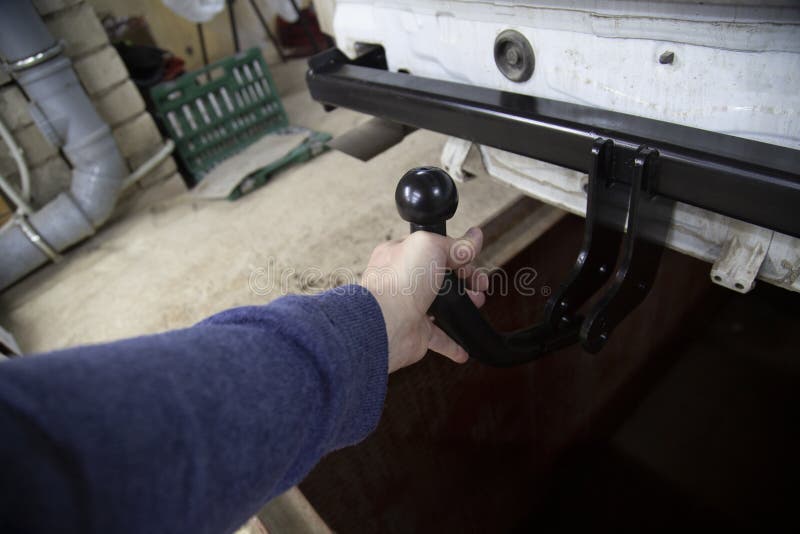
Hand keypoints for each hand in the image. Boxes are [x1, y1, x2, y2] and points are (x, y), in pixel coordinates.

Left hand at [361, 227, 487, 372]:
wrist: (387, 323)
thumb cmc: (400, 282)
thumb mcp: (431, 247)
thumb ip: (455, 244)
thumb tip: (475, 236)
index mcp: (402, 254)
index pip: (434, 250)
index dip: (456, 254)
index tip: (473, 260)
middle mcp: (404, 280)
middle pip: (442, 277)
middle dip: (466, 280)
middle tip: (480, 284)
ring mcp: (410, 306)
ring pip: (443, 305)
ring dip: (463, 305)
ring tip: (478, 304)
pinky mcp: (417, 332)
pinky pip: (440, 337)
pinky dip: (454, 342)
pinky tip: (466, 344)